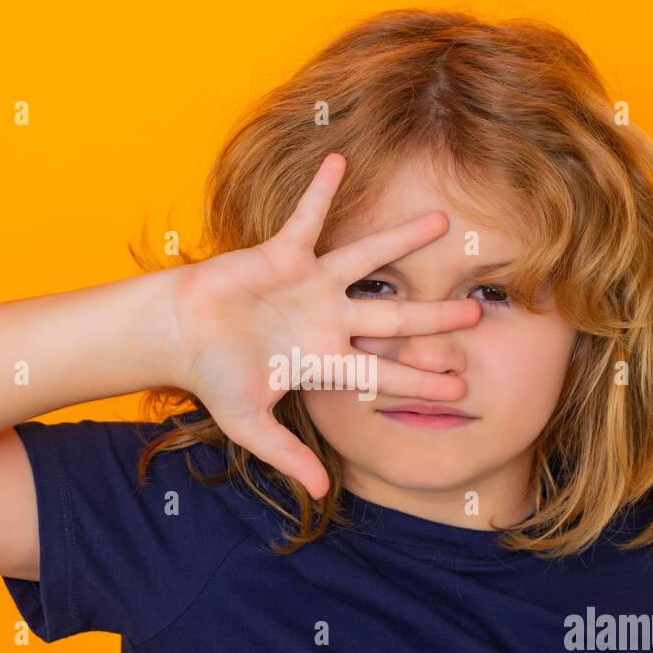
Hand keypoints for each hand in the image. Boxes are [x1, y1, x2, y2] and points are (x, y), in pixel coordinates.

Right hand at [166, 151, 480, 498]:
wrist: (175, 337)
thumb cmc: (212, 377)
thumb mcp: (251, 423)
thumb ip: (288, 455)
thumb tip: (319, 494)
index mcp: (325, 359)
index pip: (384, 372)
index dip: (420, 379)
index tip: (460, 387)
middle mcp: (328, 318)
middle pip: (394, 316)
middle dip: (435, 316)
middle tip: (478, 312)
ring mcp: (309, 283)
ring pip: (367, 257)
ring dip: (402, 239)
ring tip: (442, 221)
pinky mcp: (282, 253)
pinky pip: (308, 217)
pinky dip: (321, 190)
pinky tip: (341, 159)